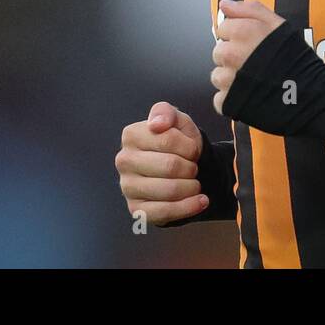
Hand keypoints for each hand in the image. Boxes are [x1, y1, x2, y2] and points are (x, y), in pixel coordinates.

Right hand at [116, 102, 208, 225]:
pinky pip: (165, 212)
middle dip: (191, 168)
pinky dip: (188, 207)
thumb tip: (156, 124)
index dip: (190, 146)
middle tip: (194, 167)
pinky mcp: (136, 209)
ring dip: (192, 187)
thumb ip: (166, 112)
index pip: (169, 140)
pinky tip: (201, 201)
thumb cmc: (177, 142)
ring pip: (169, 191)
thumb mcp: (176, 120)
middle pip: (170, 166)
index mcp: (131, 135)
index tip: (193, 149)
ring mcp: (127, 186)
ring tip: (196, 183)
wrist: (180, 167)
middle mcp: (124, 160)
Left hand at [211, 0, 285, 114]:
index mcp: (242, 31)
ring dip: (230, 78)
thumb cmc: (295, 56)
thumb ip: (250, 10)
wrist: (310, 92)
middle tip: (253, 63)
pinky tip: (249, 96)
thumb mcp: (278, 24)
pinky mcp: (229, 102)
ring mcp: (228, 80)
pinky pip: (220, 99)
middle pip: (218, 52)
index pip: (222, 28)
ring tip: (252, 81)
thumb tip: (224, 4)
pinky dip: (231, 99)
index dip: (237, 35)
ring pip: (217, 76)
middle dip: (232, 56)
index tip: (251, 43)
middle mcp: (231, 54)